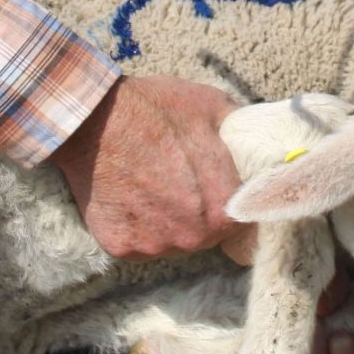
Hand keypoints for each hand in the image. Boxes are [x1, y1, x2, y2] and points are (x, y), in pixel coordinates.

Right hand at [56, 75, 252, 263]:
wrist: (92, 118)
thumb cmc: (155, 110)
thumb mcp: (212, 107)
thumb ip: (242, 135)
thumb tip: (260, 142)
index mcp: (222, 209)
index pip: (241, 222)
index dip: (230, 204)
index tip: (215, 188)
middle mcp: (191, 237)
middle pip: (206, 236)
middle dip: (198, 214)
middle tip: (179, 181)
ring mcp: (154, 245)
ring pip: (172, 241)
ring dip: (166, 222)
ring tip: (149, 186)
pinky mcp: (120, 247)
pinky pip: (138, 243)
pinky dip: (135, 225)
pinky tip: (128, 196)